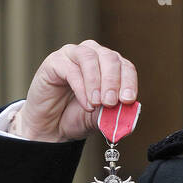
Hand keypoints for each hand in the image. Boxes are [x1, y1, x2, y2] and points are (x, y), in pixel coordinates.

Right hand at [11, 40, 138, 142]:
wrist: (52, 127)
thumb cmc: (78, 116)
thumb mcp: (102, 118)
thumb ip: (116, 113)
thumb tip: (131, 113)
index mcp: (109, 66)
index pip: (125, 66)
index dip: (129, 81)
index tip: (128, 100)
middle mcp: (92, 55)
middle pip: (109, 57)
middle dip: (113, 81)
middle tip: (111, 102)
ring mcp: (72, 55)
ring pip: (89, 57)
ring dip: (96, 82)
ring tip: (97, 103)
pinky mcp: (54, 62)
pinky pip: (70, 69)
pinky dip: (81, 88)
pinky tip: (86, 104)